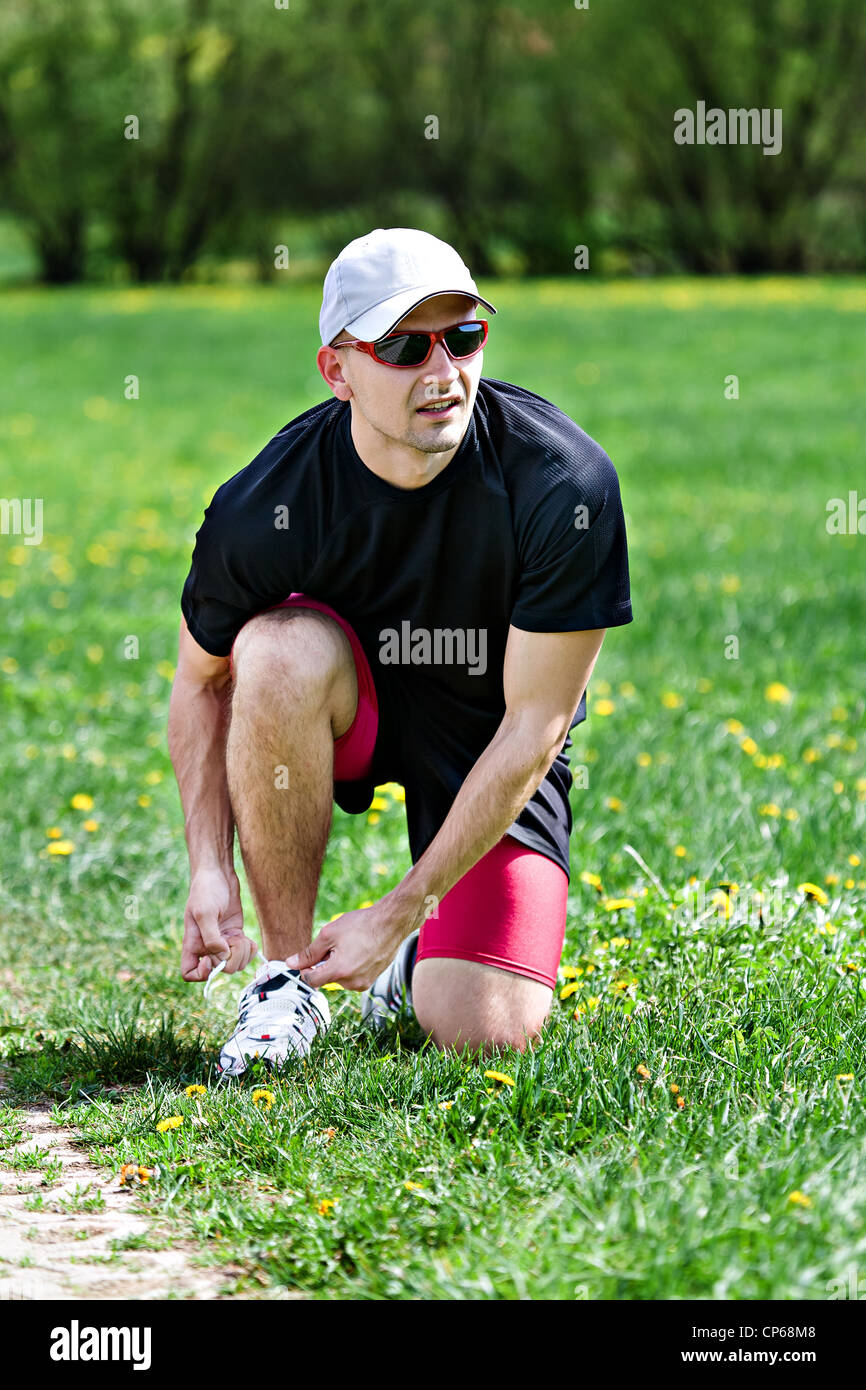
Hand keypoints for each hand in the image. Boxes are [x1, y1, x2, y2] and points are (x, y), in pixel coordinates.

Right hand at [181, 866, 257, 981]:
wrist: (217, 873)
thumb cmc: (206, 890)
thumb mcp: (205, 913)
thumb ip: (212, 938)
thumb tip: (223, 958)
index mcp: (193, 943)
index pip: (189, 972)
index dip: (201, 973)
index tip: (211, 959)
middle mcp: (206, 946)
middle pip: (218, 970)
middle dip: (230, 960)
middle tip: (233, 941)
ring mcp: (222, 941)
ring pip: (234, 964)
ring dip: (242, 955)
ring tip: (241, 938)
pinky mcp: (235, 934)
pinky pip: (243, 953)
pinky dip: (249, 950)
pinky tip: (250, 940)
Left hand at [285, 895, 418, 992]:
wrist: (391, 922)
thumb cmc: (361, 925)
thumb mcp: (329, 934)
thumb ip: (308, 953)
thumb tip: (291, 963)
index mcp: (339, 971)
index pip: (311, 980)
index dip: (305, 969)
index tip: (307, 958)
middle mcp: (351, 983)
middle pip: (326, 978)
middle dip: (325, 964)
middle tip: (335, 944)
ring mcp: (363, 983)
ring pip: (340, 978)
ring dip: (338, 965)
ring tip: (350, 945)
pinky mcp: (371, 979)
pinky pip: (352, 977)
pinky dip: (350, 966)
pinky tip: (358, 950)